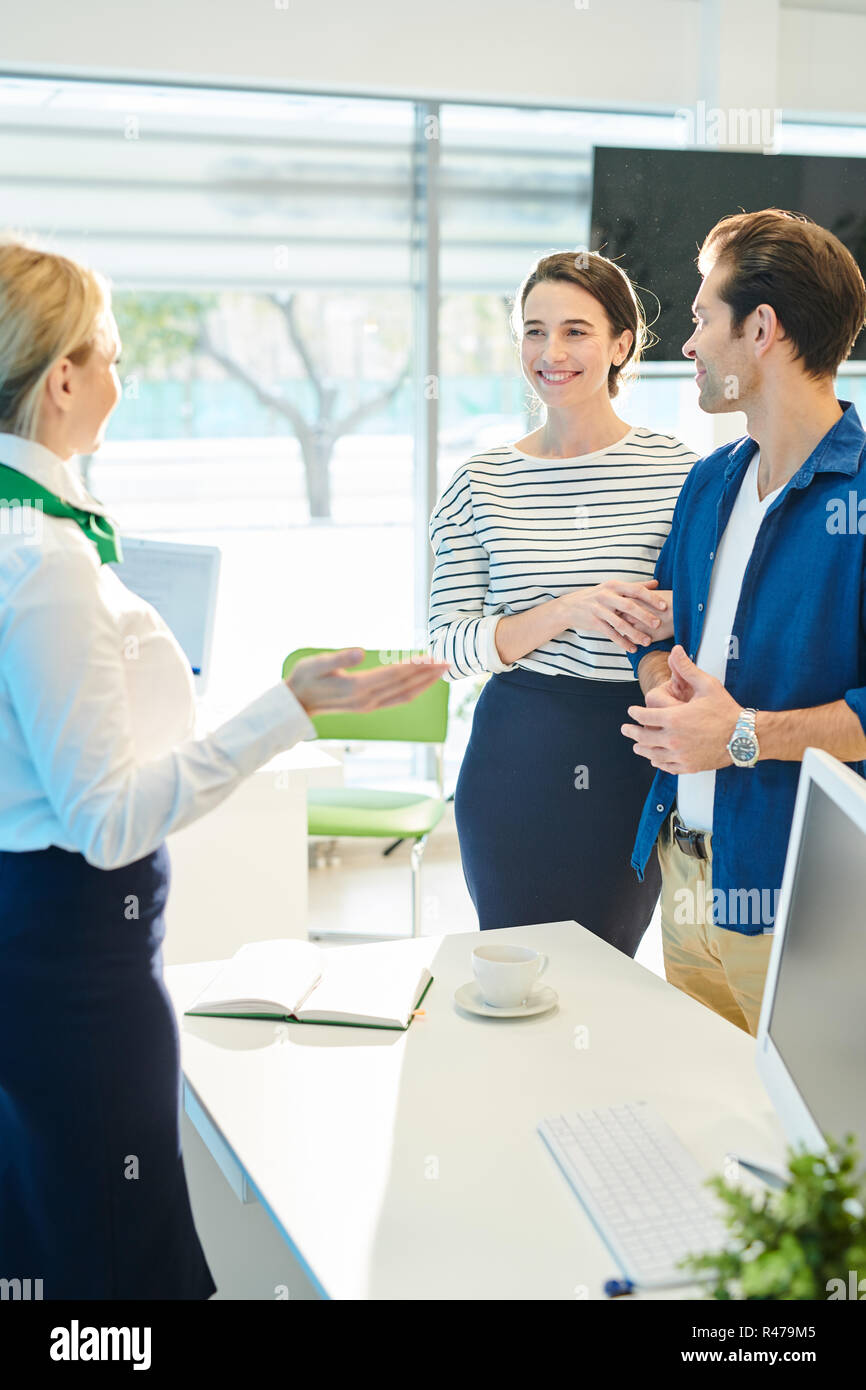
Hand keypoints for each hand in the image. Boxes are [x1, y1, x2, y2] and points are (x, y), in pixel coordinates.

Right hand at [286, 648, 449, 716]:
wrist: (296, 702)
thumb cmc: (305, 678)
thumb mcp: (317, 663)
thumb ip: (340, 658)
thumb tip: (361, 651)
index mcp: (357, 687)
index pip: (394, 674)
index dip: (414, 665)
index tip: (431, 656)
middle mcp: (367, 700)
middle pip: (404, 686)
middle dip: (427, 674)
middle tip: (446, 661)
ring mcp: (369, 705)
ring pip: (405, 695)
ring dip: (425, 684)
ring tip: (441, 672)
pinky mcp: (369, 706)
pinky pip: (398, 700)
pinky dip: (414, 691)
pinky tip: (422, 684)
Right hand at [561, 578, 668, 652]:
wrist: (570, 606)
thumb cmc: (597, 596)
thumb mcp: (614, 587)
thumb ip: (635, 586)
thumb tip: (657, 583)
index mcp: (614, 585)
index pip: (636, 590)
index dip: (651, 598)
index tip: (664, 606)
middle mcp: (606, 596)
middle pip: (629, 606)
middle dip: (644, 616)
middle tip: (658, 624)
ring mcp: (599, 609)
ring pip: (620, 623)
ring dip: (635, 633)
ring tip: (647, 642)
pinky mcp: (593, 622)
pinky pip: (610, 634)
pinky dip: (622, 642)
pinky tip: (632, 648)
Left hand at [620, 646, 741, 772]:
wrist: (744, 736)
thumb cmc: (726, 710)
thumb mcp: (707, 685)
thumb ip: (687, 668)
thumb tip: (676, 650)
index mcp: (674, 718)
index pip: (644, 716)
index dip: (634, 713)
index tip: (631, 711)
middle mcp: (673, 738)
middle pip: (643, 737)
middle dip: (631, 732)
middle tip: (625, 729)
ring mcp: (680, 754)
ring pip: (652, 754)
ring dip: (642, 749)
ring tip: (637, 746)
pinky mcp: (689, 766)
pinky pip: (667, 766)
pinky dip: (658, 763)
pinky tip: (656, 760)